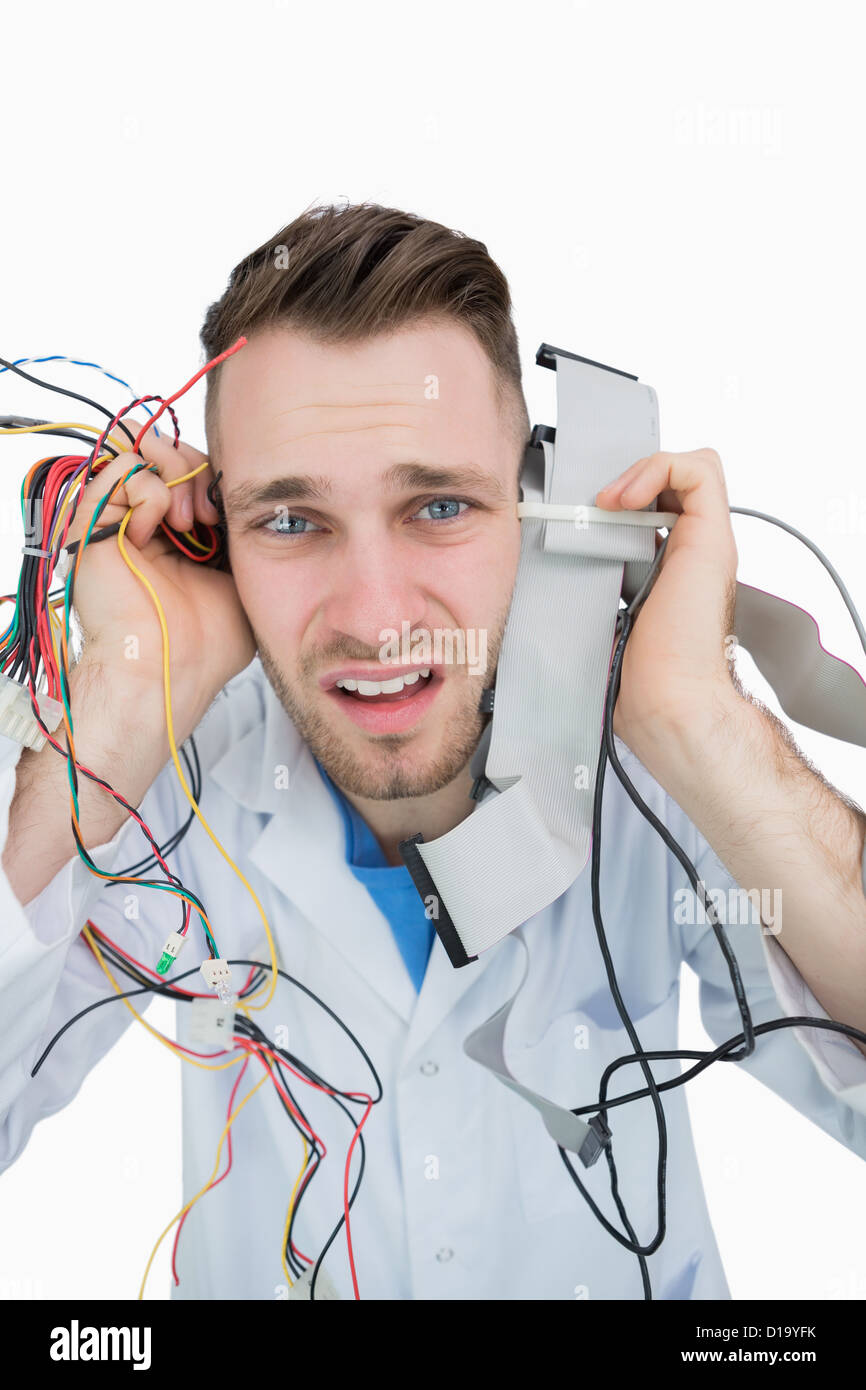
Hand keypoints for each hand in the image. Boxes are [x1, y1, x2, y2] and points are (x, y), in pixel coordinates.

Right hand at [64, 419, 254, 738]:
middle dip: (198, 470)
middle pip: (170, 455)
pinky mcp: (93, 523)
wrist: (168, 667)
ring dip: (175, 475)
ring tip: (187, 522)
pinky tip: (154, 530)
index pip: (193, 474)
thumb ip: (241, 537)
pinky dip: (148, 491)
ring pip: (144, 451)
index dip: (215, 478)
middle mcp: (145, 526)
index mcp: (178, 538)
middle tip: (208, 516)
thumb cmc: (206, 642)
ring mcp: (118, 523)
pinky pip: (121, 469)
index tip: (227, 515)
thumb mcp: (243, 580)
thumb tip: (247, 500)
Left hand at [594, 447, 738, 746]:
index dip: (624, 495)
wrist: (667, 702)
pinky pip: (699, 469)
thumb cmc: (636, 680)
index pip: (658, 506)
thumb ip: (587, 591)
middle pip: (675, 482)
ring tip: (610, 502)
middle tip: (593, 504)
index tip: (580, 514)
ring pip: (693, 468)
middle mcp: (693, 552)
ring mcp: (706, 544)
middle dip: (630, 477)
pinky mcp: (712, 538)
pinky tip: (623, 501)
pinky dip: (658, 470)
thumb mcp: (598, 619)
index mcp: (669, 570)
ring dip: (644, 470)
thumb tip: (539, 578)